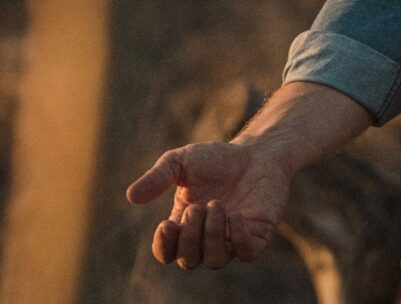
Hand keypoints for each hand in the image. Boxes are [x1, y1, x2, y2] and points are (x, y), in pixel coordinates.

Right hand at [126, 141, 289, 268]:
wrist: (257, 151)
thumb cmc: (217, 159)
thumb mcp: (183, 162)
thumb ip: (159, 177)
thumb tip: (131, 196)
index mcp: (184, 225)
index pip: (167, 253)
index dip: (163, 246)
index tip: (166, 224)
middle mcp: (207, 238)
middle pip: (189, 260)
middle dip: (190, 236)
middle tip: (197, 206)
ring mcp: (233, 238)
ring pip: (215, 260)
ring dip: (212, 235)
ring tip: (216, 205)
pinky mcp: (257, 234)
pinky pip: (247, 252)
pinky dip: (238, 239)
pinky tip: (235, 215)